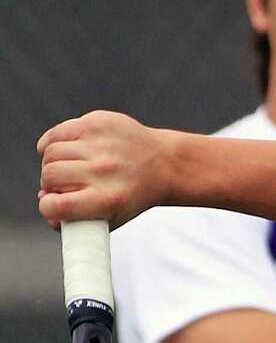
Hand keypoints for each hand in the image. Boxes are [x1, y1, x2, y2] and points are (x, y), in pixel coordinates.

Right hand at [38, 110, 173, 228]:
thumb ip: (74, 220)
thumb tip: (44, 199)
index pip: (55, 206)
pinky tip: (68, 150)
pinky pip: (56, 134)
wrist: (164, 163)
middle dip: (51, 183)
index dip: (49, 206)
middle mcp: (104, 169)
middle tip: (67, 184)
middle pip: (49, 176)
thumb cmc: (132, 194)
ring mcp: (101, 143)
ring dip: (53, 163)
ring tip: (71, 167)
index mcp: (108, 199)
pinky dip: (54, 143)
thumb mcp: (110, 218)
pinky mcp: (98, 122)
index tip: (55, 204)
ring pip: (50, 153)